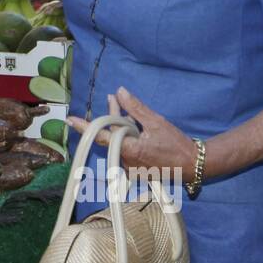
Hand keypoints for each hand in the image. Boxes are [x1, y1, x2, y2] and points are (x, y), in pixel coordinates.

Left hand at [67, 88, 197, 175]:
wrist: (193, 164)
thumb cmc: (175, 143)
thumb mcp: (156, 122)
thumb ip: (136, 108)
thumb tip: (120, 92)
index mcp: (129, 149)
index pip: (102, 136)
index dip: (85, 127)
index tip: (70, 120)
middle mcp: (126, 160)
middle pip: (111, 136)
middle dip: (111, 117)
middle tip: (112, 99)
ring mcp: (131, 167)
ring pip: (118, 142)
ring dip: (120, 127)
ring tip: (123, 109)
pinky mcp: (136, 170)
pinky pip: (125, 150)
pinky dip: (127, 137)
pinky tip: (133, 127)